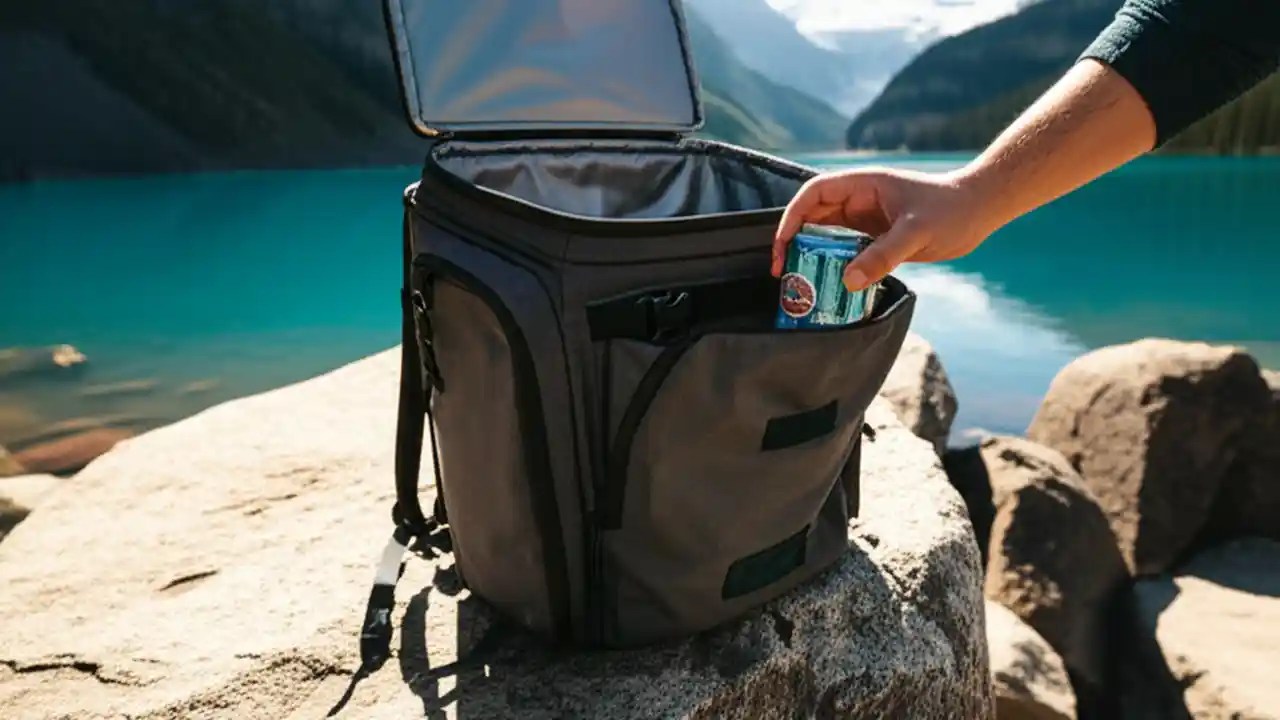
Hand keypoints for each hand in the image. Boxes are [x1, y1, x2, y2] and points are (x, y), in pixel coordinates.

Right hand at [771, 167, 998, 290]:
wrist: (980, 209)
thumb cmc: (951, 209)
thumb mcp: (916, 232)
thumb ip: (882, 256)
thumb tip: (847, 281)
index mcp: (861, 185)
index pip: (813, 195)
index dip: (791, 217)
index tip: (782, 246)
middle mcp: (858, 200)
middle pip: (812, 217)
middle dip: (794, 241)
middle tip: (783, 272)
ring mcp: (866, 219)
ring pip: (826, 236)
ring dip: (812, 256)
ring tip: (801, 282)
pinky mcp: (876, 238)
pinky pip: (846, 251)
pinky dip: (834, 267)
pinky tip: (831, 285)